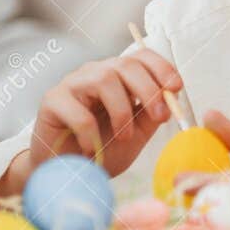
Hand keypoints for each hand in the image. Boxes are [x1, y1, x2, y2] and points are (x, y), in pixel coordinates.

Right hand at [25, 51, 182, 178]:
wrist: (68, 172)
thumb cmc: (102, 149)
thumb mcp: (136, 133)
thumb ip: (152, 115)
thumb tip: (171, 98)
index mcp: (117, 76)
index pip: (141, 57)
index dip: (161, 67)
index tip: (177, 88)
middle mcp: (94, 73)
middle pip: (125, 65)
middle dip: (148, 90)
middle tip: (160, 117)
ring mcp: (72, 84)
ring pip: (103, 80)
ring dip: (121, 111)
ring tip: (124, 136)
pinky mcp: (52, 101)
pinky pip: (78, 111)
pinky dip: (91, 133)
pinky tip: (92, 149)